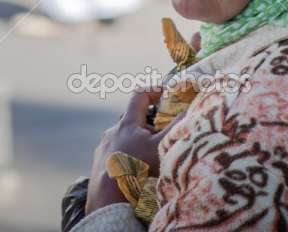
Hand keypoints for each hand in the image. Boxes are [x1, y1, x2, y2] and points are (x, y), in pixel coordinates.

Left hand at [85, 87, 185, 213]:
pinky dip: (127, 159)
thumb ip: (175, 128)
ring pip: (125, 140)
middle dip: (149, 128)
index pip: (140, 96)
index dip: (154, 91)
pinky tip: (134, 173)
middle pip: (134, 122)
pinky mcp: (99, 163)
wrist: (108, 196)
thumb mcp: (161, 146)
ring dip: (138, 146)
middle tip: (161, 141)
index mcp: (128, 123)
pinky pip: (116, 155)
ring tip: (148, 163)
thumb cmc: (137, 168)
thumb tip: (188, 111)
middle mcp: (112, 132)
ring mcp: (104, 148)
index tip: (166, 94)